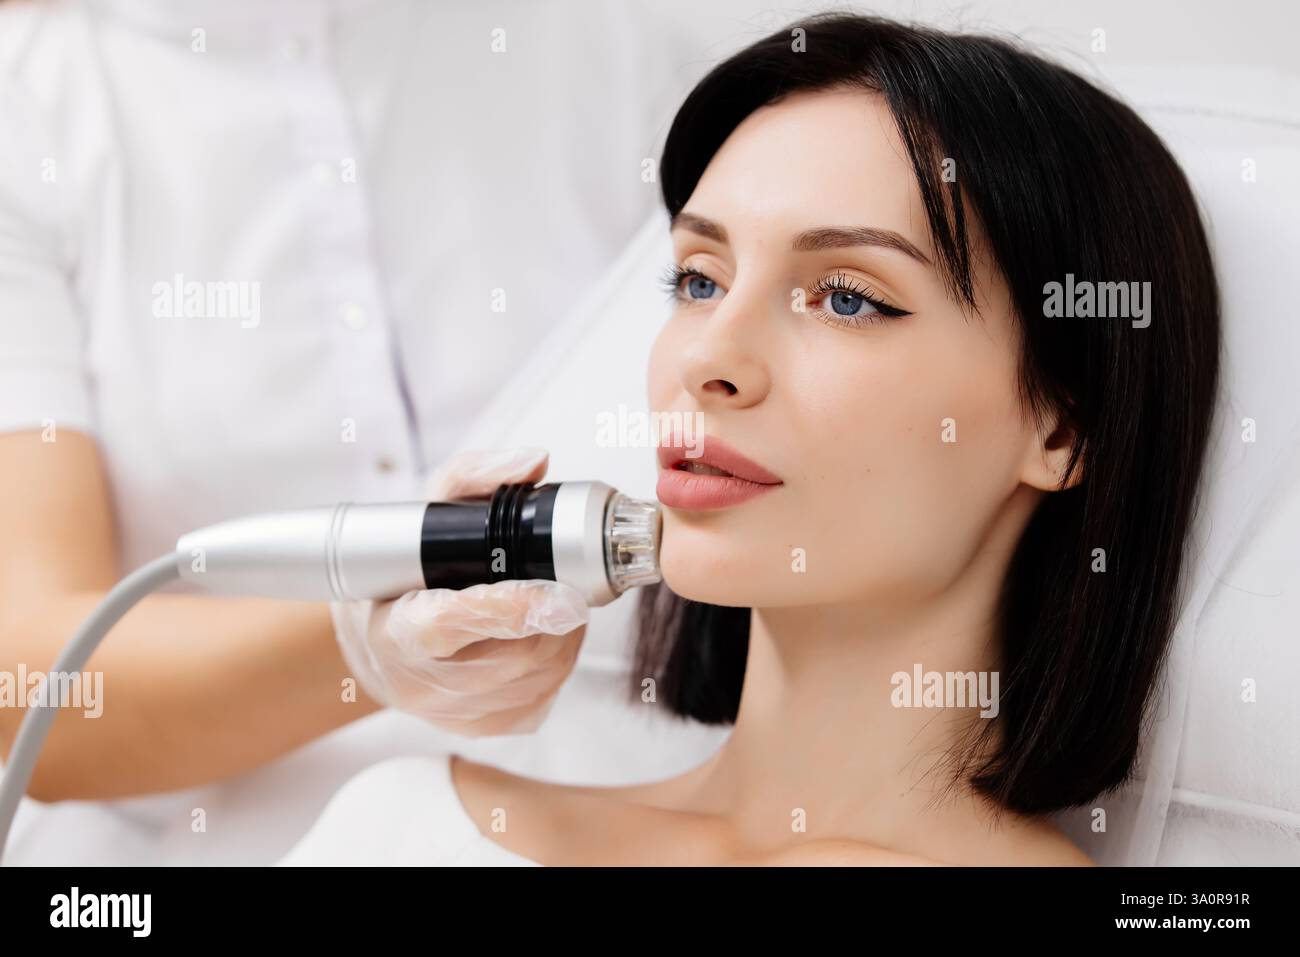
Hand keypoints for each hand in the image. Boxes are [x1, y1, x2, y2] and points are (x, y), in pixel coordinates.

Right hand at [331, 448, 588, 734]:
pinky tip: (538, 637)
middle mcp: (422, 682)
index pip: (455, 622)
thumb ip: (476, 479)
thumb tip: (534, 463)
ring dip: (562, 636)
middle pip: (517, 652)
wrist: (379, 645)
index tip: (559, 594)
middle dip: (555, 614)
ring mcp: (454, 713)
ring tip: (550, 604)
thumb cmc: (406, 575)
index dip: (511, 609)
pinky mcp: (485, 729)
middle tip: (564, 583)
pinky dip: (555, 663)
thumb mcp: (428, 512)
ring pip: (541, 676)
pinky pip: (543, 698)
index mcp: (399, 626)